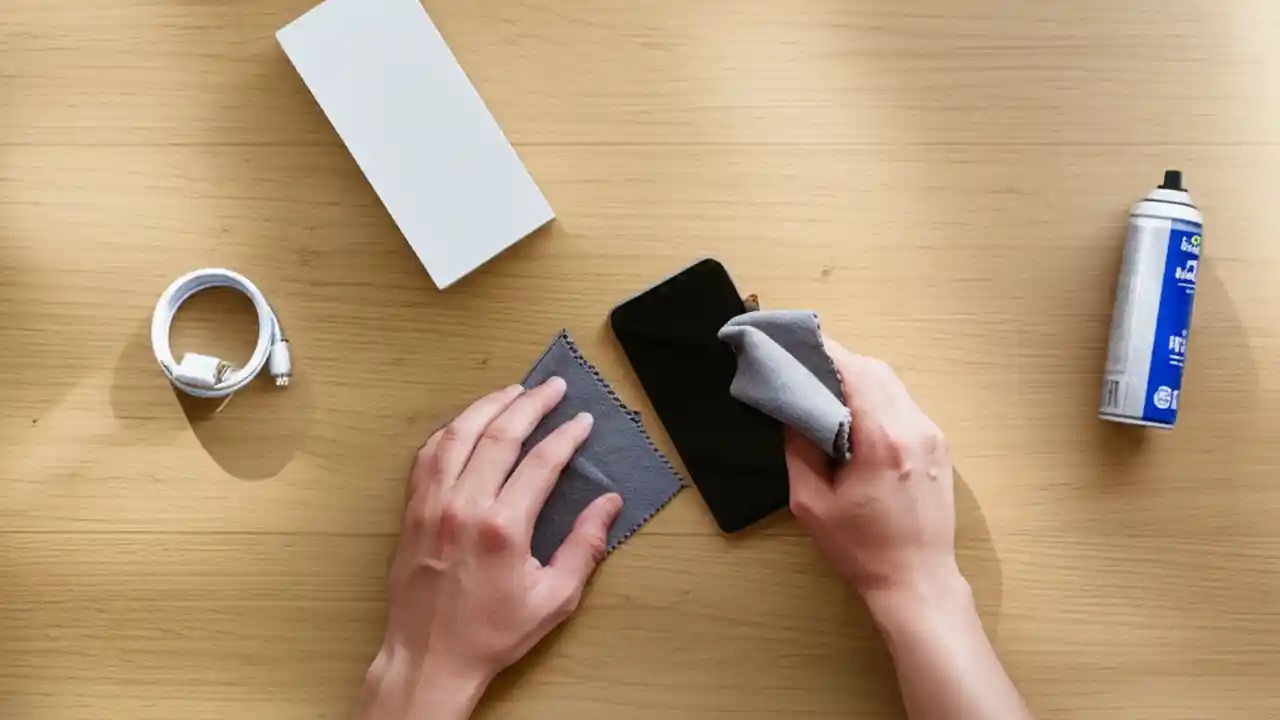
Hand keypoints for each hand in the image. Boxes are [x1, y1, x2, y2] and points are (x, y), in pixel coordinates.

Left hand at [357, 379, 622, 719]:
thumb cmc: (494, 634)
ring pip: (458, 434)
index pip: (541, 461)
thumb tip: (609, 504)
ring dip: (488, 405)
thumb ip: (584, 546)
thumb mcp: (554, 599)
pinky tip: (467, 423)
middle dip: (531, 404)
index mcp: (503, 527)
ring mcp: (432, 504)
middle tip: (553, 387)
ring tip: (513, 391)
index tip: (583, 421)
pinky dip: (450, 430)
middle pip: (500, 434)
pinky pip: (428, 455)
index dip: (567, 435)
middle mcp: (463, 505)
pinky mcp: (412, 510)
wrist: (430, 658)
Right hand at [784, 338, 964, 612]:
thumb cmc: (860, 548)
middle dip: (839, 361)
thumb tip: (793, 412)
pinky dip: (878, 397)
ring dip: (859, 378)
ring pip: (893, 384)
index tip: (795, 344)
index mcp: (882, 440)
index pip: (854, 372)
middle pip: (876, 369)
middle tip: (805, 365)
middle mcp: (914, 428)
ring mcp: (932, 435)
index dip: (823, 351)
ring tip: (826, 387)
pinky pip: (905, 405)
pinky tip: (855, 413)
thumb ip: (799, 450)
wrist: (917, 581)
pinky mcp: (939, 446)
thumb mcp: (811, 503)